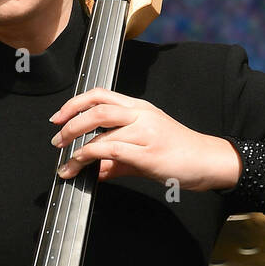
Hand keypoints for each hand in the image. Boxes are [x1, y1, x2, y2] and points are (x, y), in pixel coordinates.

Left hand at [49, 88, 242, 191]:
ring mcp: (145, 132)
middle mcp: (141, 114)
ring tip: (65, 162)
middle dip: (70, 122)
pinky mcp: (148, 153)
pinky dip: (90, 157)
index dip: (75, 103)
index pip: (101, 95)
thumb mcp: (143, 152)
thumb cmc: (179, 154)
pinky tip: (81, 167)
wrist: (208, 161)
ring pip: (101, 130)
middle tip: (56, 139)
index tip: (59, 117)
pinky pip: (111, 150)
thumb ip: (116, 160)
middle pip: (97, 107)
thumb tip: (95, 170)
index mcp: (139, 108)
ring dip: (76, 146)